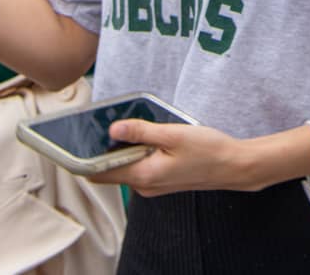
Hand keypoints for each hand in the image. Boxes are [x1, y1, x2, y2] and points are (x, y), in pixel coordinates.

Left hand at [97, 120, 261, 196]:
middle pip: (110, 169)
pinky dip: (136, 154)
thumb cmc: (208, 150)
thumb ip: (141, 132)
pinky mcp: (161, 180)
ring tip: (130, 126)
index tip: (76, 139)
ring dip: (122, 150)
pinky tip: (148, 137)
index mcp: (142, 175)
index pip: (99, 172)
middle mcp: (143, 186)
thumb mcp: (173, 135)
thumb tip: (113, 129)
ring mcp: (152, 185)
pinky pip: (138, 168)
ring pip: (125, 167)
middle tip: (106, 123)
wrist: (233, 166)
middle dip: (103, 149)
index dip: (83, 158)